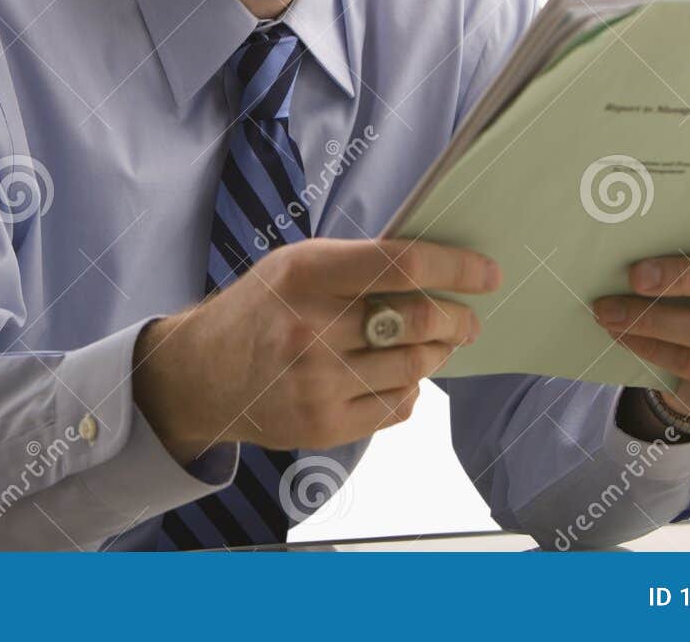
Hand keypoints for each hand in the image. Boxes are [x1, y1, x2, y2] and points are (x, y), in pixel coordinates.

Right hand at [132, 237, 501, 462]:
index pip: (401, 266)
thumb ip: (358, 264)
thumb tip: (437, 268)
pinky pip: (397, 406)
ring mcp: (317, 382)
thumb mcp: (296, 266)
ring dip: (437, 354)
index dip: (455, 269)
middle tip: (467, 319)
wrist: (202, 374)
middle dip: (457, 319)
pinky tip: (399, 375)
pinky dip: (410, 388)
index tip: (487, 274)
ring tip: (436, 344)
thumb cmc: (260, 309)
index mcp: (306, 274)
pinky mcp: (323, 425)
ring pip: (414, 367)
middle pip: (417, 321)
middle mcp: (311, 328)